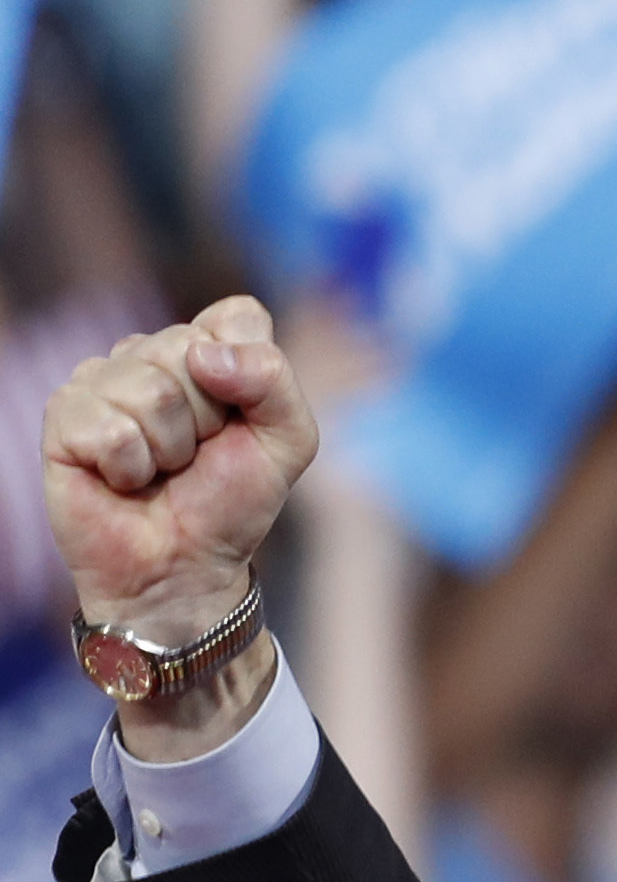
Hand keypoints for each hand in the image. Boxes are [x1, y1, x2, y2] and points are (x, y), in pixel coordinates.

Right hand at [39, 301, 315, 667]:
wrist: (183, 565)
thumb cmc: (230, 502)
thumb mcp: (287, 442)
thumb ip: (273, 381)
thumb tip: (204, 354)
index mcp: (208, 350)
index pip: (236, 316)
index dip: (250, 373)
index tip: (243, 420)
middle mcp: (151, 354)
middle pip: (189, 349)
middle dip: (210, 419)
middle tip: (198, 456)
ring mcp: (102, 380)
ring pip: (149, 388)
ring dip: (170, 447)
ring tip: (161, 470)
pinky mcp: (64, 415)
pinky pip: (108, 426)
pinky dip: (129, 466)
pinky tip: (124, 479)